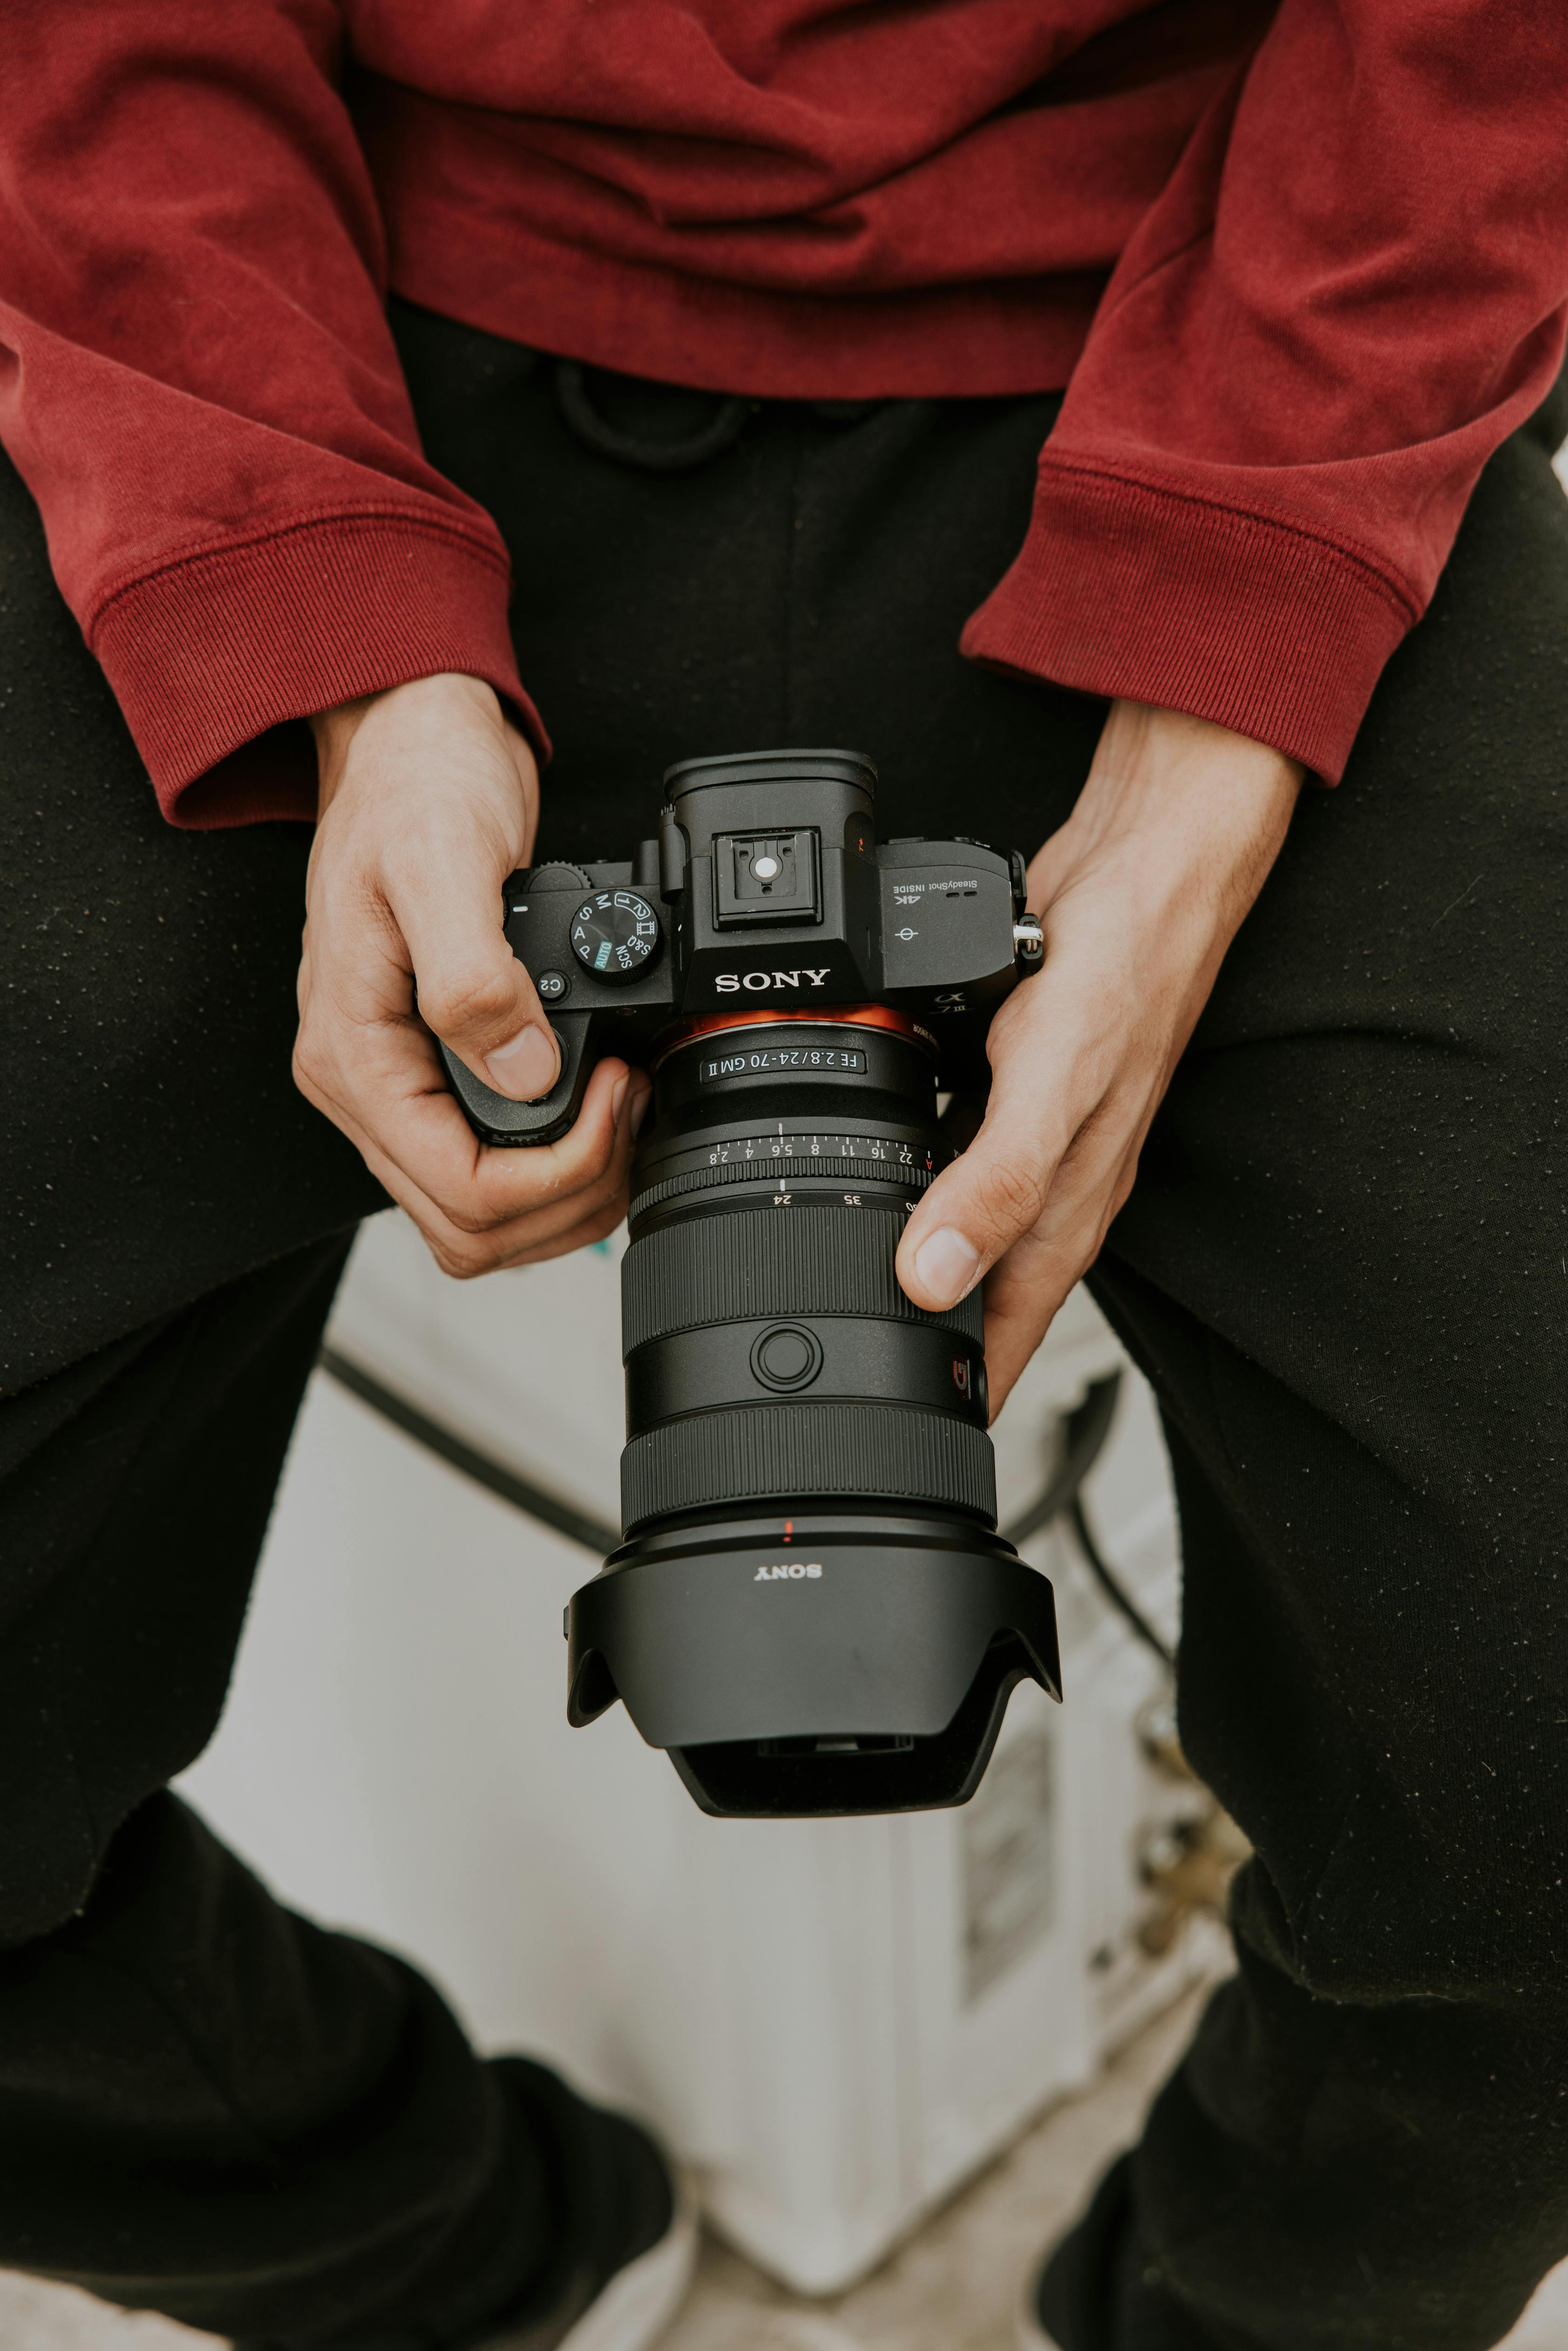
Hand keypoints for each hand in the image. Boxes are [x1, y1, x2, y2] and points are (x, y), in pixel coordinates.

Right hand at [294, 672, 650, 1275]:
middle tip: (630, 1109)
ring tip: (624, 1110)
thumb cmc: (417, 789)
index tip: (615, 1093)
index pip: (457, 1188)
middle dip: (568, 1196)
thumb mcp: (443, 861)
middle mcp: (366, 1085)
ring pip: (479, 1217)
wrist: (415, 747)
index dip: (555, 1172)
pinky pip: (489, 1169)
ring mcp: (401, 1084)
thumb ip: (474, 974)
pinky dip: (555, 1166)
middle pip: (468, 1227)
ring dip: (566, 1195)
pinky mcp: (440, 1072)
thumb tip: (524, 1071)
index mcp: (352, 1053)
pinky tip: (601, 1109)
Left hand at [894, 701, 1302, 1411]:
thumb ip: (995, 1182)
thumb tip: (931, 1279)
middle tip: (862, 1379)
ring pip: (967, 1219)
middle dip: (931, 1342)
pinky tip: (872, 1162)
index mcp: (1070, 1200)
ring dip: (917, 1258)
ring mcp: (1033, 1128)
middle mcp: (1053, 1175)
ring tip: (849, 1296)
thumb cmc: (1131, 966)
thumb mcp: (1053, 1082)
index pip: (1008, 1328)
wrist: (1149, 862)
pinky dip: (914, 1169)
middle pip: (983, 1286)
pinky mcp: (1011, 1076)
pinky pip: (957, 1148)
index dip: (964, 1390)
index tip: (907, 1441)